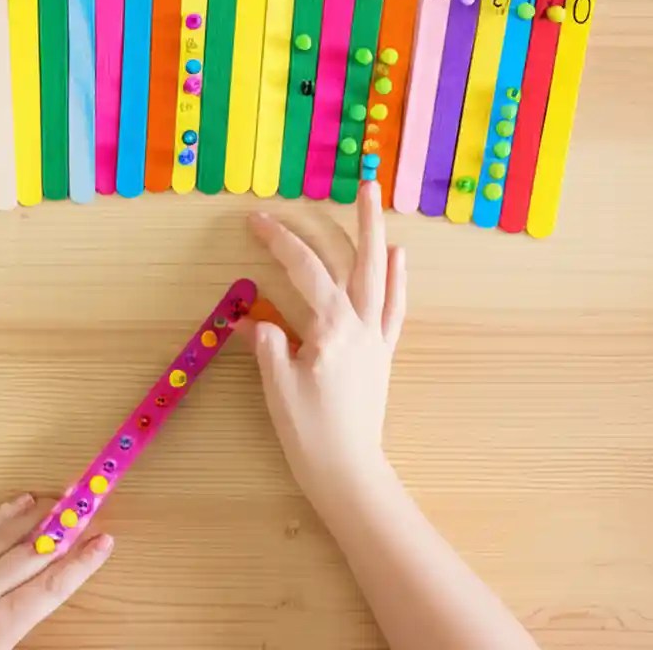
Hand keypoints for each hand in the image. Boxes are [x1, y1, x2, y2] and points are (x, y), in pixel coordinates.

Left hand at [0, 494, 112, 649]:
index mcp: (1, 626)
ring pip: (10, 536)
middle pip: (39, 554)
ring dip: (41, 516)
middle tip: (94, 508)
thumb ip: (20, 632)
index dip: (84, 562)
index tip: (105, 541)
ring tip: (65, 498)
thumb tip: (45, 605)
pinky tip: (18, 503)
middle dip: (71, 530)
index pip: (55, 585)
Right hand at [241, 181, 405, 507]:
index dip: (279, 241)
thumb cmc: (308, 432)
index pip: (304, 271)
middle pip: (359, 261)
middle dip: (358, 220)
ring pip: (380, 277)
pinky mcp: (382, 354)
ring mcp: (375, 338)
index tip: (256, 219)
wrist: (348, 470)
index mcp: (331, 329)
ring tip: (378, 206)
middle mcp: (360, 325)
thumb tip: (253, 320)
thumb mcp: (277, 387)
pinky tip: (398, 259)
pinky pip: (394, 308)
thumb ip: (268, 345)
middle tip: (362, 182)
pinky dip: (397, 279)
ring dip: (379, 238)